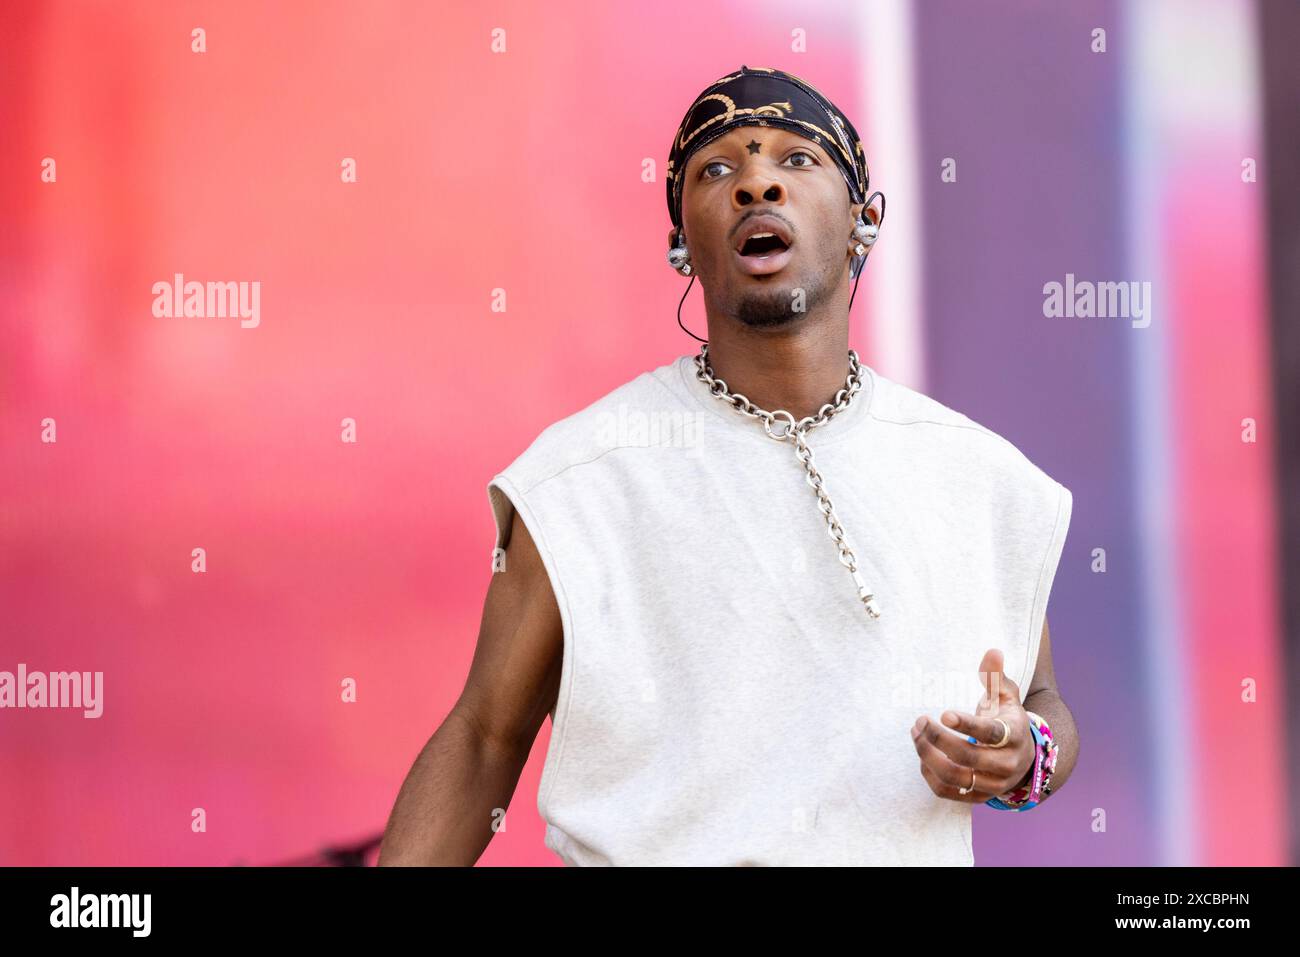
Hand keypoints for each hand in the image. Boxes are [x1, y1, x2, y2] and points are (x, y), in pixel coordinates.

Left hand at [910, 648, 1035, 801]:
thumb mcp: (1006, 696)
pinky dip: (930, 775)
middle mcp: (1006, 764)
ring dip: (928, 756)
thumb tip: (992, 651)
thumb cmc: (1007, 720)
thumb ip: (996, 676)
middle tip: (919, 721)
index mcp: (1014, 736)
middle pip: (968, 757)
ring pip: (955, 777)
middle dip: (938, 738)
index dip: (967, 725)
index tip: (943, 713)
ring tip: (915, 734)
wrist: (1022, 758)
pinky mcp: (978, 797)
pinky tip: (922, 756)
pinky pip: (948, 792)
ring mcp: (992, 784)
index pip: (991, 733)